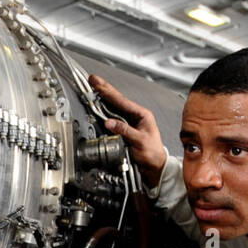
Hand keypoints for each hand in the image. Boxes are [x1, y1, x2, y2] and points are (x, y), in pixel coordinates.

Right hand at [88, 74, 168, 189]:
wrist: (155, 167)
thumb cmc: (153, 154)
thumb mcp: (140, 141)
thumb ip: (124, 131)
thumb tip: (109, 123)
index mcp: (142, 115)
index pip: (121, 100)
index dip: (108, 91)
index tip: (97, 83)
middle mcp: (135, 116)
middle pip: (116, 100)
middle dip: (104, 89)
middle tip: (92, 80)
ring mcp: (129, 122)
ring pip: (113, 107)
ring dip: (103, 98)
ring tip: (93, 89)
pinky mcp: (124, 130)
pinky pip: (112, 117)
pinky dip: (104, 111)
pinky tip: (98, 106)